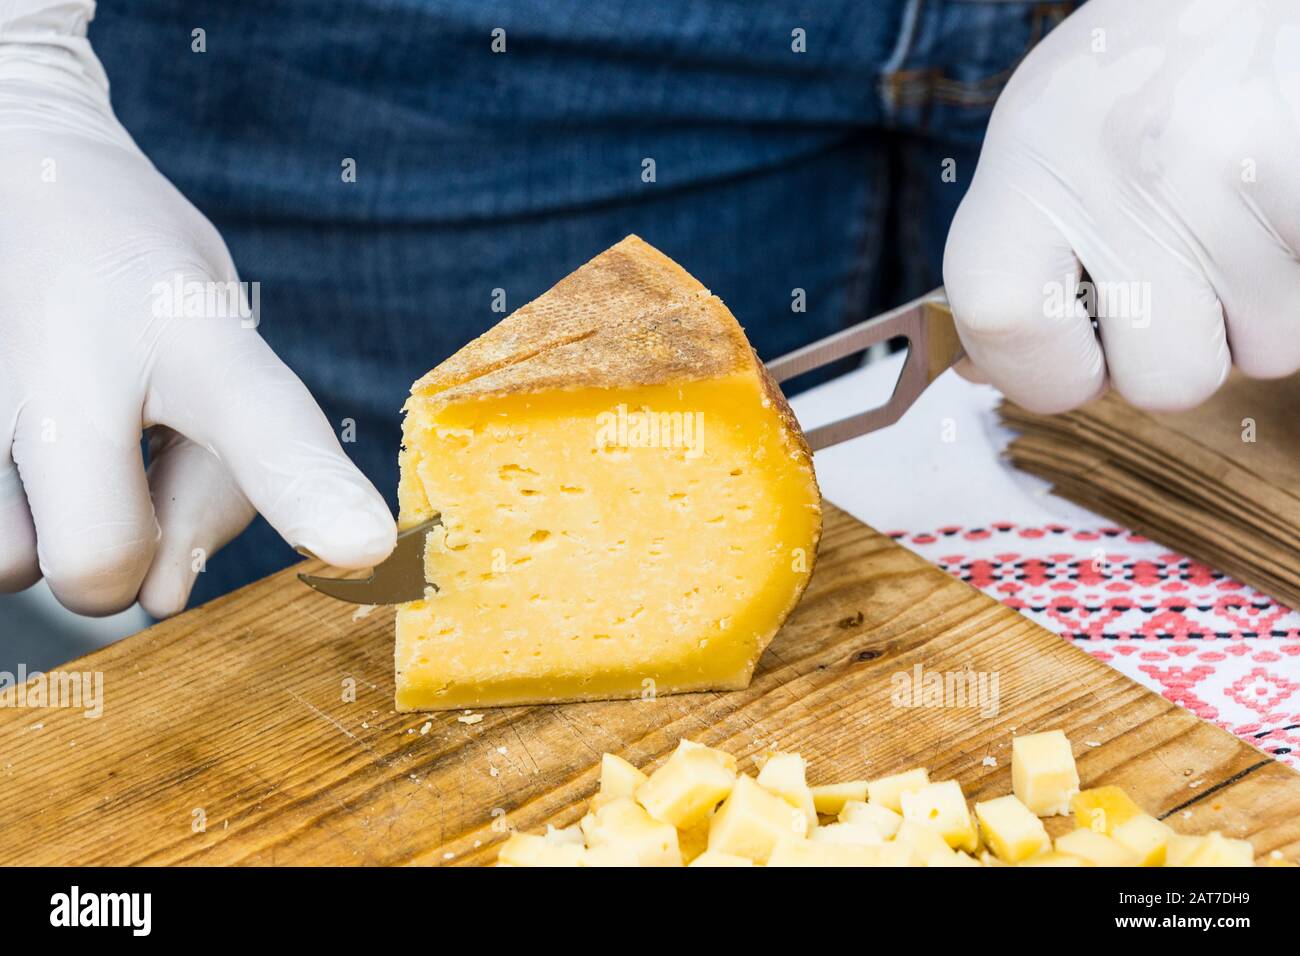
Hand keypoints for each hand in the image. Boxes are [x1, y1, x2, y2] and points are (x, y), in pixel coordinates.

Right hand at [0, 7, 394, 616]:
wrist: (12, 162)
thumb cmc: (134, 278)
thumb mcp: (212, 338)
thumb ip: (224, 473)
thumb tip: (166, 597)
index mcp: (188, 327)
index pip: (260, 421)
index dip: (306, 488)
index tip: (366, 544)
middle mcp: (71, 357)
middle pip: (100, 569)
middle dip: (121, 556)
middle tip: (120, 471)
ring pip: (12, 565)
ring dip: (43, 532)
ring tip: (57, 434)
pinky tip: (17, 437)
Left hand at [944, 0, 1299, 413]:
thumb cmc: (1144, 80)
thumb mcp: (1045, 145)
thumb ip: (1016, 259)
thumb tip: (985, 374)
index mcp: (1030, 164)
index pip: (1001, 324)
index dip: (1045, 371)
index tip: (1076, 350)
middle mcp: (1122, 169)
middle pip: (1164, 382)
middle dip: (1183, 348)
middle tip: (1182, 266)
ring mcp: (1229, 173)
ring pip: (1265, 351)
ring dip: (1259, 305)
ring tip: (1239, 213)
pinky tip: (1280, 204)